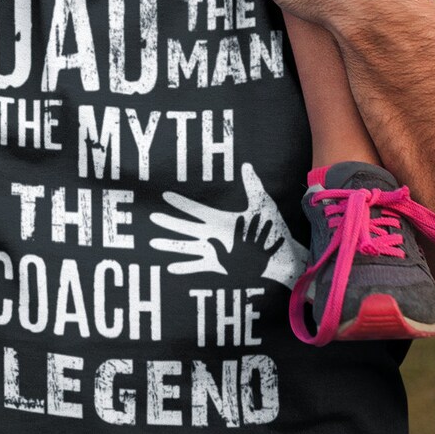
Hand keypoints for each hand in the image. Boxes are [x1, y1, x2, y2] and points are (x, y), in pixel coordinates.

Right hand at [150, 162, 306, 288]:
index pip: (196, 210)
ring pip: (188, 247)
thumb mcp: (263, 204)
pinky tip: (171, 269)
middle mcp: (215, 235)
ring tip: (153, 244)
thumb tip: (246, 165)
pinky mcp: (221, 266)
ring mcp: (217, 252)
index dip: (181, 203)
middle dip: (169, 222)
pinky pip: (199, 267)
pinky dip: (185, 268)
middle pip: (186, 228)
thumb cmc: (273, 229)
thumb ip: (253, 186)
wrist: (283, 255)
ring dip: (171, 245)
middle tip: (151, 218)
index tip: (165, 195)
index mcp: (221, 220)